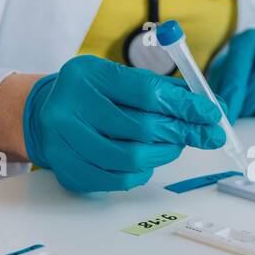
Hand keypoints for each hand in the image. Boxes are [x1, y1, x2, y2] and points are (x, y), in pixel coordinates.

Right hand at [22, 56, 225, 192]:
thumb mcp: (121, 78)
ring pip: (131, 158)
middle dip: (180, 133)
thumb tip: (212, 107)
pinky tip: (147, 160)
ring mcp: (64, 141)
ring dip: (163, 154)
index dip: (185, 106)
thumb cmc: (93, 95)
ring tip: (173, 146)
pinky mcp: (67, 169)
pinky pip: (118, 179)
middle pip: (141, 128)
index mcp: (88, 75)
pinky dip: (142, 172)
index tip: (212, 114)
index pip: (146, 92)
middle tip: (203, 134)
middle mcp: (70, 107)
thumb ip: (164, 90)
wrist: (42, 114)